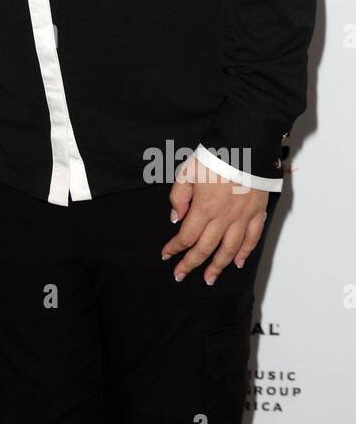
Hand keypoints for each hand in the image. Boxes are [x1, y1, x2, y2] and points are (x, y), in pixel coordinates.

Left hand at [161, 152, 269, 285]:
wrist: (246, 145)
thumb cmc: (214, 156)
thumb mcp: (187, 171)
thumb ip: (178, 196)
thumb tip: (176, 218)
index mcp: (204, 208)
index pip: (186, 236)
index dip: (175, 248)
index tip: (166, 255)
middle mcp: (224, 218)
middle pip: (205, 248)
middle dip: (191, 264)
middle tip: (180, 275)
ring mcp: (243, 217)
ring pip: (230, 249)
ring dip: (218, 266)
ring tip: (209, 279)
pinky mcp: (257, 212)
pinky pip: (252, 238)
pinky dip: (245, 252)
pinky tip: (238, 263)